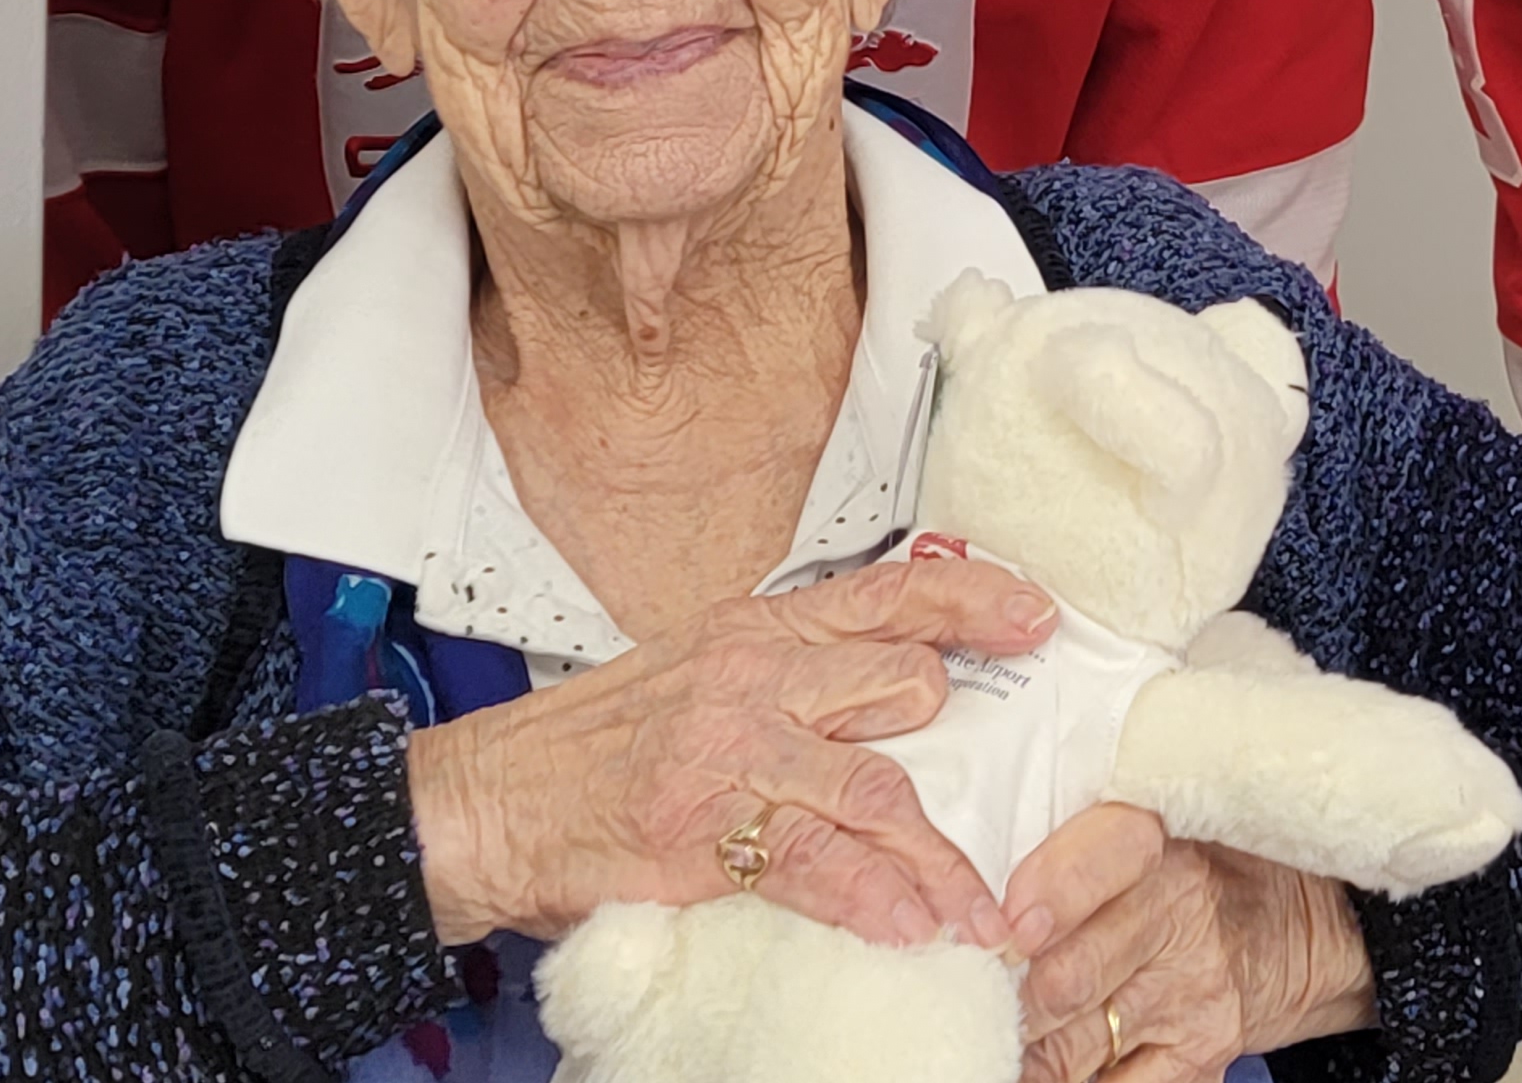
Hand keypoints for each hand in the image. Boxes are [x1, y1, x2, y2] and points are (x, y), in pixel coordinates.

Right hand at [404, 553, 1053, 951]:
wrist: (482, 803)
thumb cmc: (591, 746)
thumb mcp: (697, 673)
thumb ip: (788, 673)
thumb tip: (886, 687)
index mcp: (757, 630)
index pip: (890, 594)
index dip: (974, 600)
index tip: (1038, 615)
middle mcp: (754, 676)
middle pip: (902, 685)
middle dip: (960, 737)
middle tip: (1006, 787)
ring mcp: (731, 751)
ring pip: (875, 786)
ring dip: (938, 857)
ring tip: (981, 908)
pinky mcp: (704, 830)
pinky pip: (812, 862)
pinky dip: (870, 898)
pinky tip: (912, 926)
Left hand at [1004, 804, 1375, 1080]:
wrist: (1299, 925)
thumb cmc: (1202, 866)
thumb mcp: (1158, 825)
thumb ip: (1075, 851)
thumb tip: (986, 904)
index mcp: (1160, 843)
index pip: (1099, 860)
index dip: (1045, 894)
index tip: (1005, 928)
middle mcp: (1181, 917)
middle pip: (1067, 977)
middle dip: (1006, 998)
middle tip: (969, 999)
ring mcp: (1191, 996)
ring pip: (1073, 1046)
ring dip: (1020, 1052)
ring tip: (983, 1046)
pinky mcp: (1200, 1055)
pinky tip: (1040, 1072)